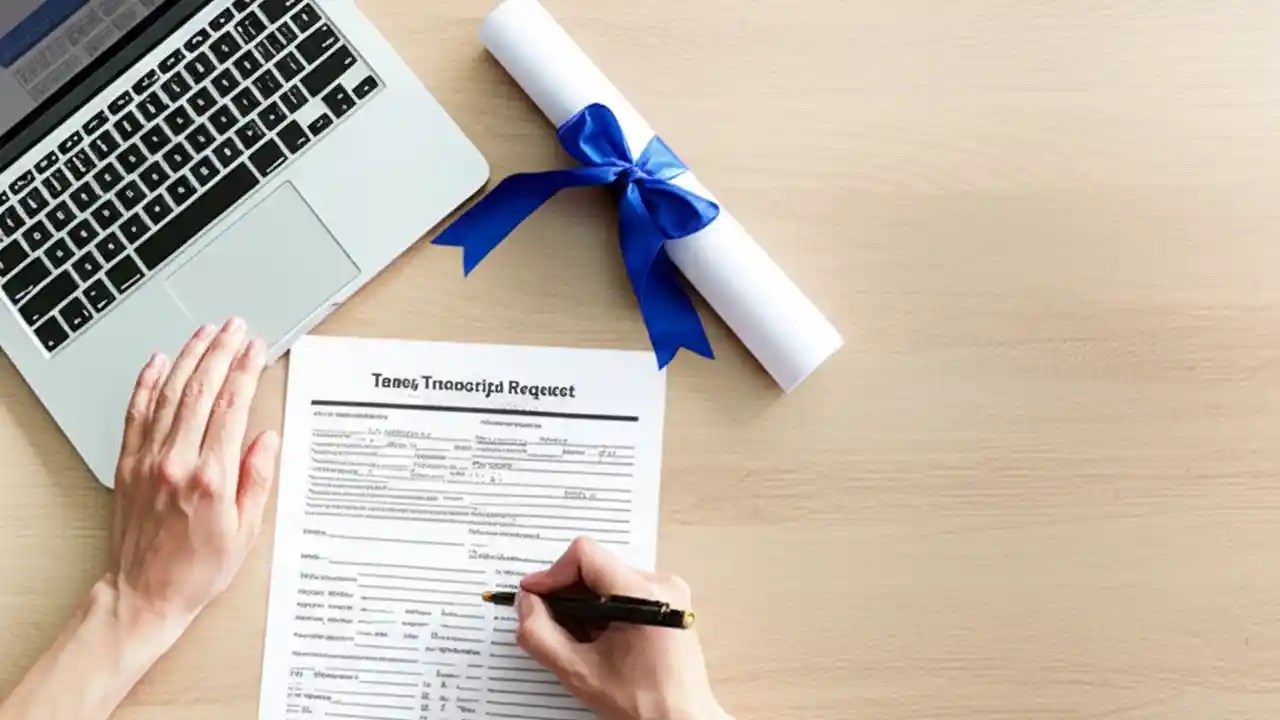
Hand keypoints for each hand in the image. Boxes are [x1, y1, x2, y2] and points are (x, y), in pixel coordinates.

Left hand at [0, 319, 279, 719]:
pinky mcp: (128, 465)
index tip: (256, 349)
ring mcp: (148, 461)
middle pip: (200, 391)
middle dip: (221, 352)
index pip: (232, 407)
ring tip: (206, 333)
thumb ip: (257, 479)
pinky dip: (147, 383)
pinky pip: (137, 413)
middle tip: (235, 328)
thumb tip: (265, 439)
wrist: (145, 593)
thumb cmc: (198, 569)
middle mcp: (177, 462)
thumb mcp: (247, 530)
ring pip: (169, 394)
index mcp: (212, 477)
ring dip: (189, 358)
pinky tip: (159, 362)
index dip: (246, 371)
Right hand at [517, 537, 731, 719]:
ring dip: (584, 605)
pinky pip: (625, 591)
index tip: (534, 596)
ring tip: (580, 640)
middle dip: (567, 594)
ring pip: (608, 578)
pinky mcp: (669, 603)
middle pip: (596, 566)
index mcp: (644, 594)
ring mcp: (669, 592)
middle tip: (552, 625)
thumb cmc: (643, 704)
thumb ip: (540, 633)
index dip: (552, 574)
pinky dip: (603, 609)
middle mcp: (662, 584)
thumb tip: (526, 602)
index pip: (585, 555)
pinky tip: (600, 640)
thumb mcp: (578, 671)